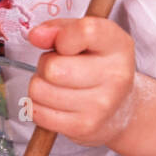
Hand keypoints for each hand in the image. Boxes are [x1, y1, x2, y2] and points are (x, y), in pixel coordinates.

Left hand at [26, 16, 136, 149]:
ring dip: (40, 85)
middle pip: (52, 68)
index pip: (86, 31)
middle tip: (58, 67)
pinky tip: (56, 103)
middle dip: (45, 64)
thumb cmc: (96, 66)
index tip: (62, 44)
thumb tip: (36, 35)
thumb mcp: (86, 38)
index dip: (63, 36)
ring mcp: (101, 105)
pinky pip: (37, 112)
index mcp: (118, 45)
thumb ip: (59, 29)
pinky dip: (39, 106)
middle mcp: (115, 76)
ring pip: (39, 89)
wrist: (119, 110)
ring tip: (58, 85)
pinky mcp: (83, 127)